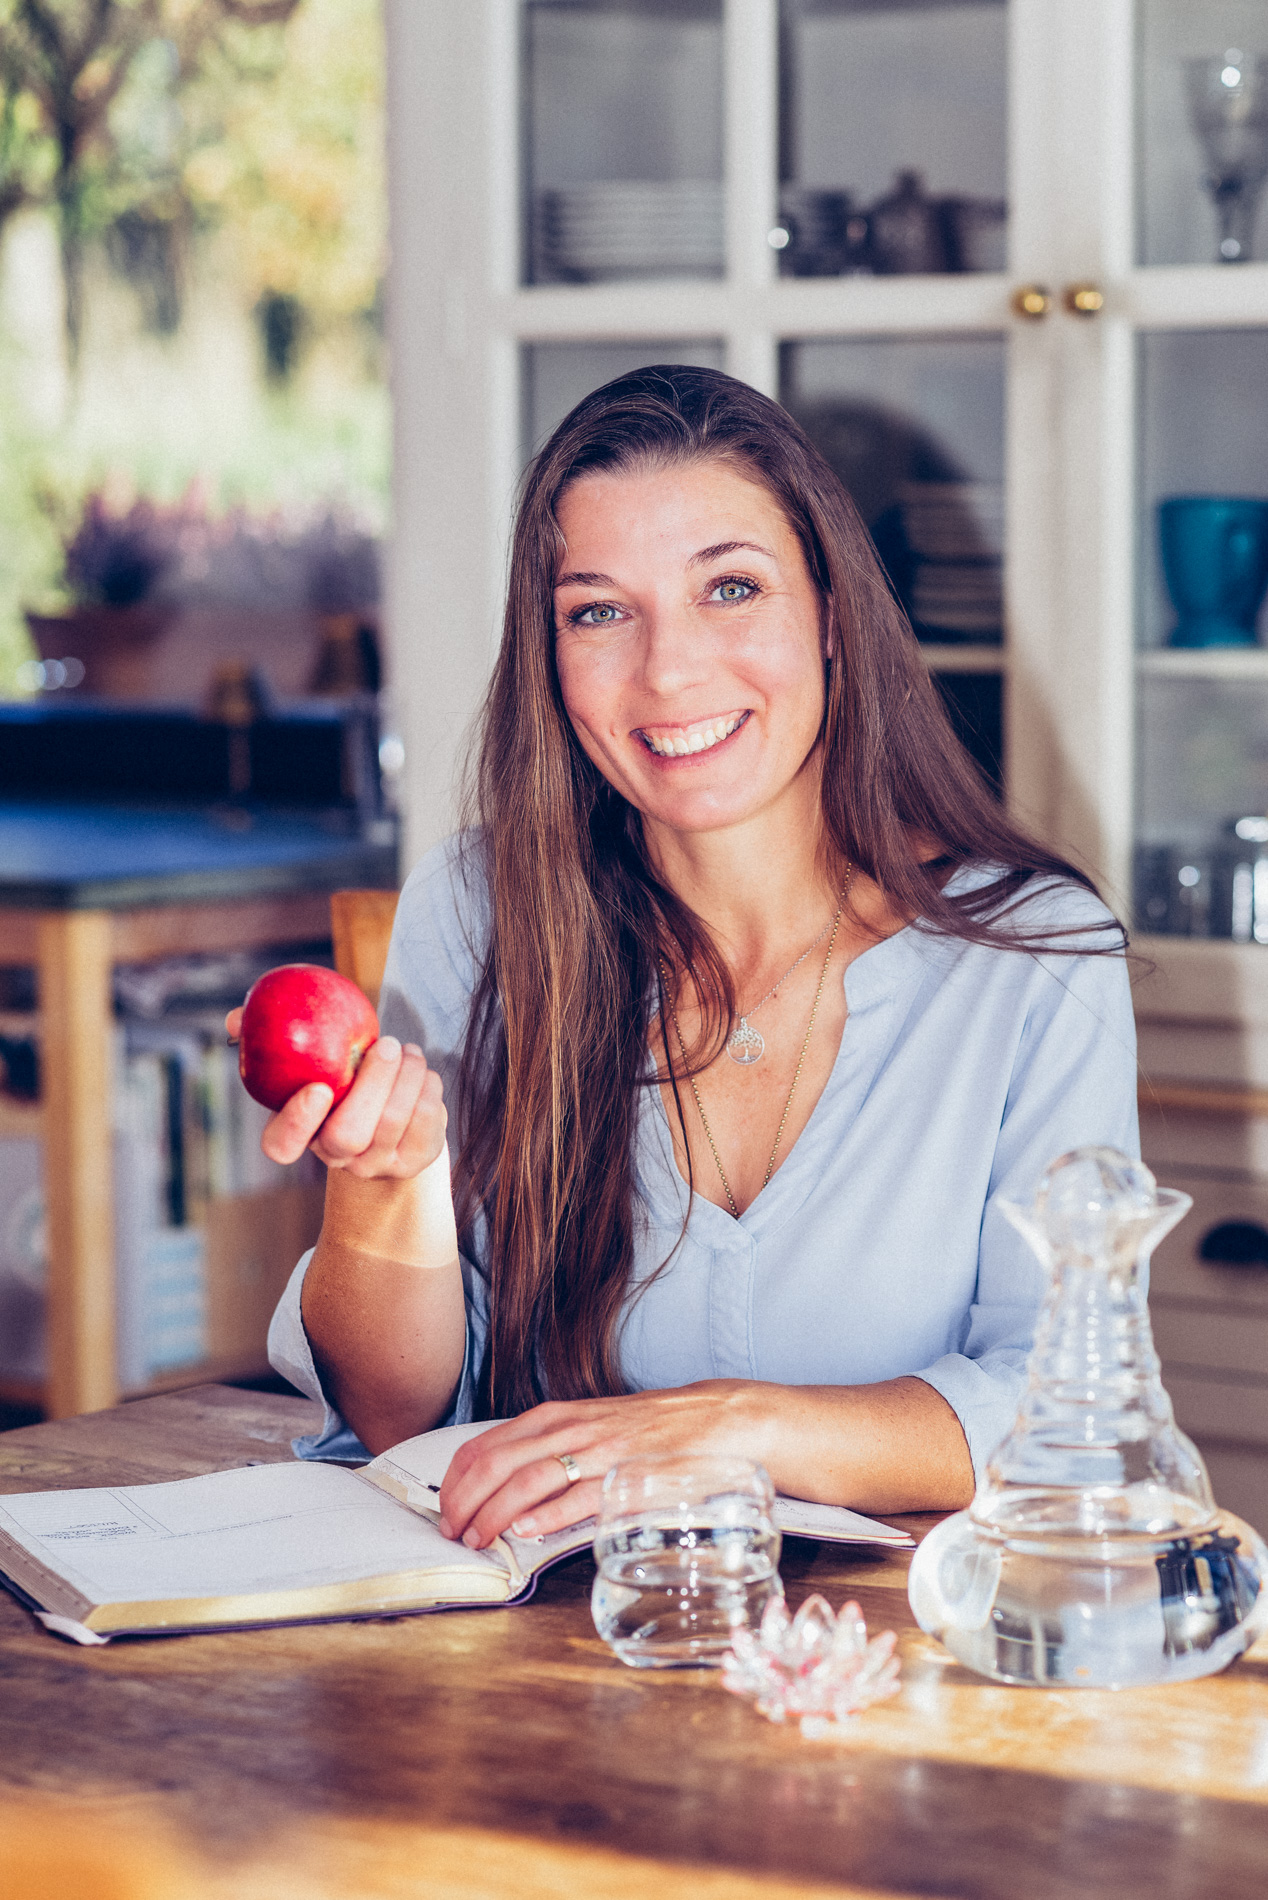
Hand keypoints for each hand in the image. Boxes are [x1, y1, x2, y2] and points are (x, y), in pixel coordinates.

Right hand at [224, 1007, 445, 1177]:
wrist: (391, 1114)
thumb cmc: (337, 1074)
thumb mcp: (305, 1057)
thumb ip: (267, 1037)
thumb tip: (235, 1021)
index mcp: (299, 1134)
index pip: (282, 1145)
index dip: (297, 1122)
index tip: (318, 1087)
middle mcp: (337, 1157)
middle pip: (349, 1134)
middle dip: (371, 1085)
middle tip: (387, 1045)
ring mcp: (378, 1164)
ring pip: (393, 1123)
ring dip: (407, 1077)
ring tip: (408, 1050)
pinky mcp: (416, 1159)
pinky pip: (427, 1122)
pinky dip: (429, 1088)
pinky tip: (423, 1071)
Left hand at [437, 1382, 774, 1549]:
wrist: (707, 1419)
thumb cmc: (642, 1430)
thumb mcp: (586, 1427)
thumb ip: (548, 1451)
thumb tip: (503, 1490)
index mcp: (554, 1417)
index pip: (485, 1445)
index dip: (456, 1482)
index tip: (444, 1510)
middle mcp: (568, 1429)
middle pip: (496, 1463)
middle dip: (464, 1501)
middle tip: (451, 1533)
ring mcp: (595, 1451)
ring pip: (527, 1479)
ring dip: (494, 1514)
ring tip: (477, 1539)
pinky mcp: (623, 1475)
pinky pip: (577, 1496)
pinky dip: (547, 1514)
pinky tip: (527, 1530)